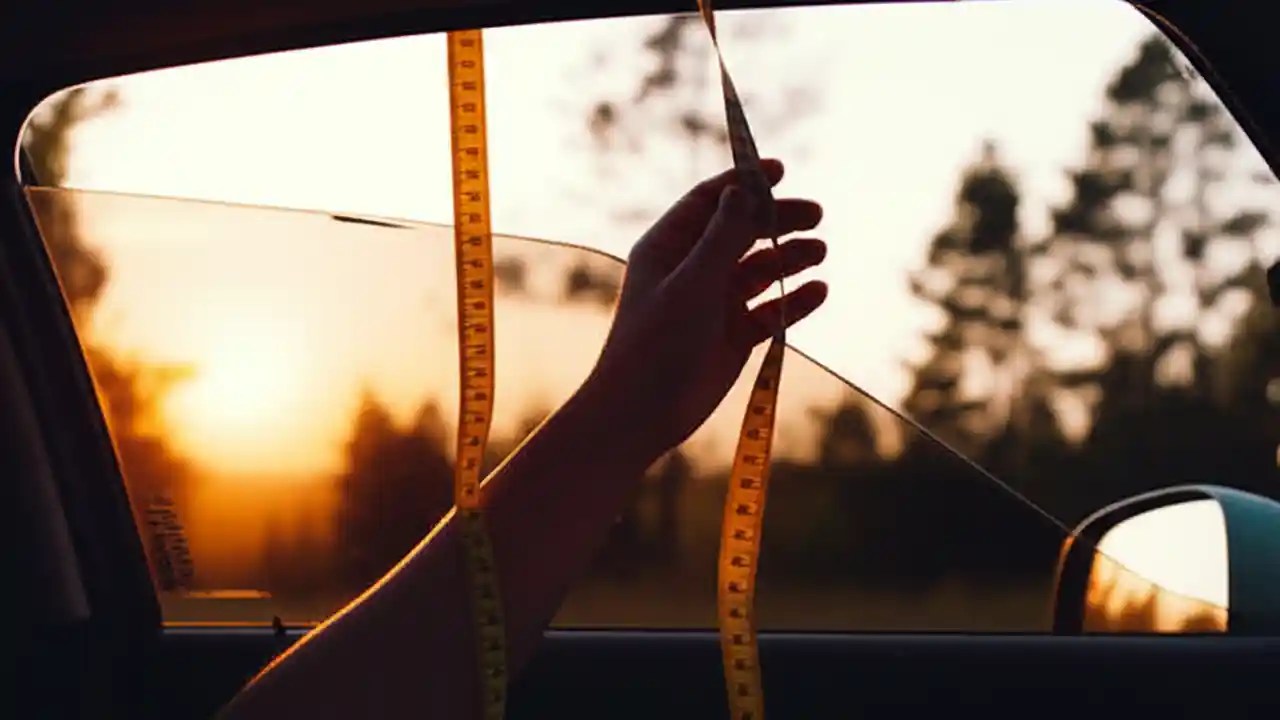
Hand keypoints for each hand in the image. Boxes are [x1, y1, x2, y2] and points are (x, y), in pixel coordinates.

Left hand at [585, 159, 827, 462]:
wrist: (641, 414)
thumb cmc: (655, 344)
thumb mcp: (692, 283)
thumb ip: (722, 237)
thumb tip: (744, 189)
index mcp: (669, 248)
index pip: (709, 201)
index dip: (743, 182)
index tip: (779, 170)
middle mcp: (692, 269)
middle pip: (743, 231)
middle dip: (777, 220)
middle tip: (815, 215)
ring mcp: (715, 302)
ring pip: (761, 269)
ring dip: (789, 258)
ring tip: (818, 254)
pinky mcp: (734, 335)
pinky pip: (771, 310)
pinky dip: (794, 300)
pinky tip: (817, 291)